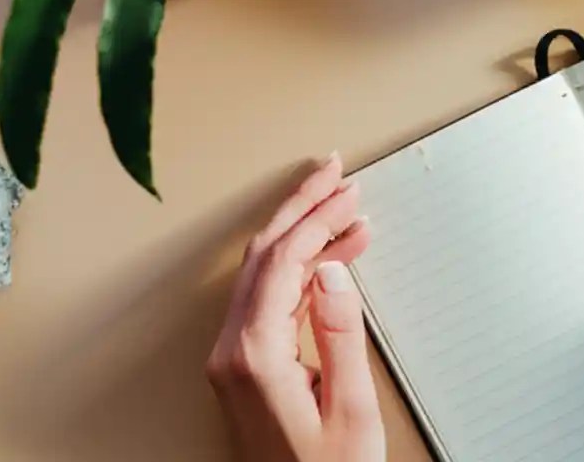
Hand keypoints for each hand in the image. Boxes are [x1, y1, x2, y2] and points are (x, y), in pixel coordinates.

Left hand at [207, 153, 383, 461]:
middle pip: (264, 256)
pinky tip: (330, 260)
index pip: (284, 262)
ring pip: (263, 273)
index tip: (346, 191)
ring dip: (303, 235)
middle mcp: (233, 352)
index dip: (317, 219)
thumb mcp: (350, 409)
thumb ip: (339, 334)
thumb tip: (335, 271)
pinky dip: (301, 269)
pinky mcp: (244, 368)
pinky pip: (268, 298)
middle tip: (336, 174)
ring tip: (343, 210)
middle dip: (303, 208)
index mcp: (255, 356)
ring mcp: (234, 360)